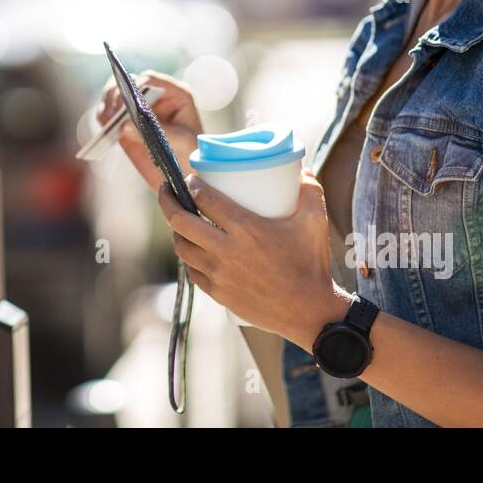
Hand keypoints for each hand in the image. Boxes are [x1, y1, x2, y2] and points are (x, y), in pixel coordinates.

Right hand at [94, 70, 201, 192]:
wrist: (186, 173)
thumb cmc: (192, 153)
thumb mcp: (184, 142)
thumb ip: (160, 132)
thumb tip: (126, 126)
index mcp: (175, 94)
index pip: (151, 79)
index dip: (137, 85)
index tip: (128, 99)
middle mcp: (154, 97)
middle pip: (128, 84)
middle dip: (118, 95)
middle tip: (114, 112)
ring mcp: (138, 110)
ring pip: (114, 96)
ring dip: (107, 105)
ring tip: (106, 120)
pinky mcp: (125, 124)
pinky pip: (109, 116)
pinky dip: (103, 119)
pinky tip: (105, 129)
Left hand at [157, 169, 352, 350]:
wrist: (309, 311)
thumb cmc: (311, 263)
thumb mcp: (315, 220)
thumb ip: (310, 190)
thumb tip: (303, 171)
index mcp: (245, 227)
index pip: (203, 197)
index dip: (191, 183)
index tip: (191, 176)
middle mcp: (225, 250)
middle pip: (180, 220)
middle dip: (168, 200)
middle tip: (168, 190)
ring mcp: (219, 273)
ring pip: (181, 247)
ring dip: (176, 230)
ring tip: (180, 220)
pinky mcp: (218, 293)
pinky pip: (191, 271)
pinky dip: (189, 258)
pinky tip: (193, 250)